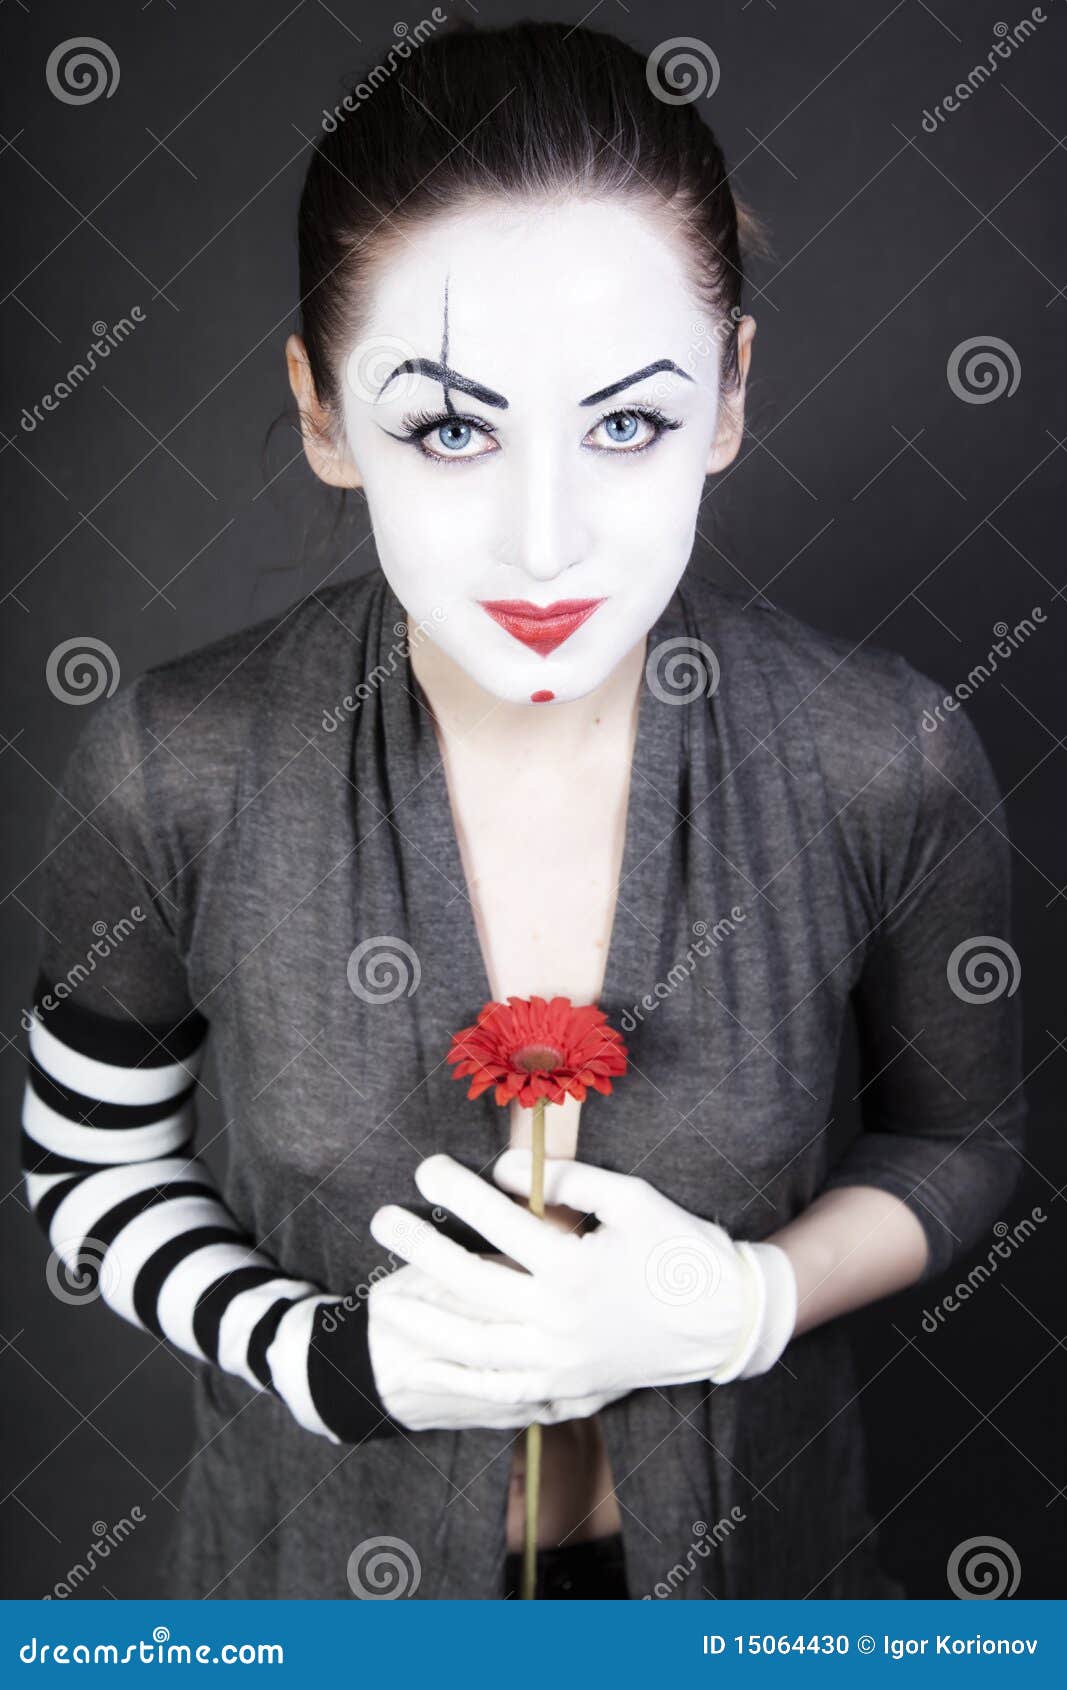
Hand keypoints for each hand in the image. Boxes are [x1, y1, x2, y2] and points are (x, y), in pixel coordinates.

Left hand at [369, 1151, 797, 1416]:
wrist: (726, 1321)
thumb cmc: (679, 1248)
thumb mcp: (632, 1198)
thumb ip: (569, 1180)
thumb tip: (502, 1167)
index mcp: (576, 1267)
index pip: (499, 1222)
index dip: (458, 1191)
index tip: (425, 1168)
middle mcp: (561, 1319)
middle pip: (472, 1282)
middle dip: (421, 1249)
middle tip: (382, 1220)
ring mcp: (561, 1361)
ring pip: (474, 1344)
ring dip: (425, 1318)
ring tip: (385, 1296)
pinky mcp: (567, 1387)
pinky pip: (500, 1390)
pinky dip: (457, 1379)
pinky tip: (423, 1362)